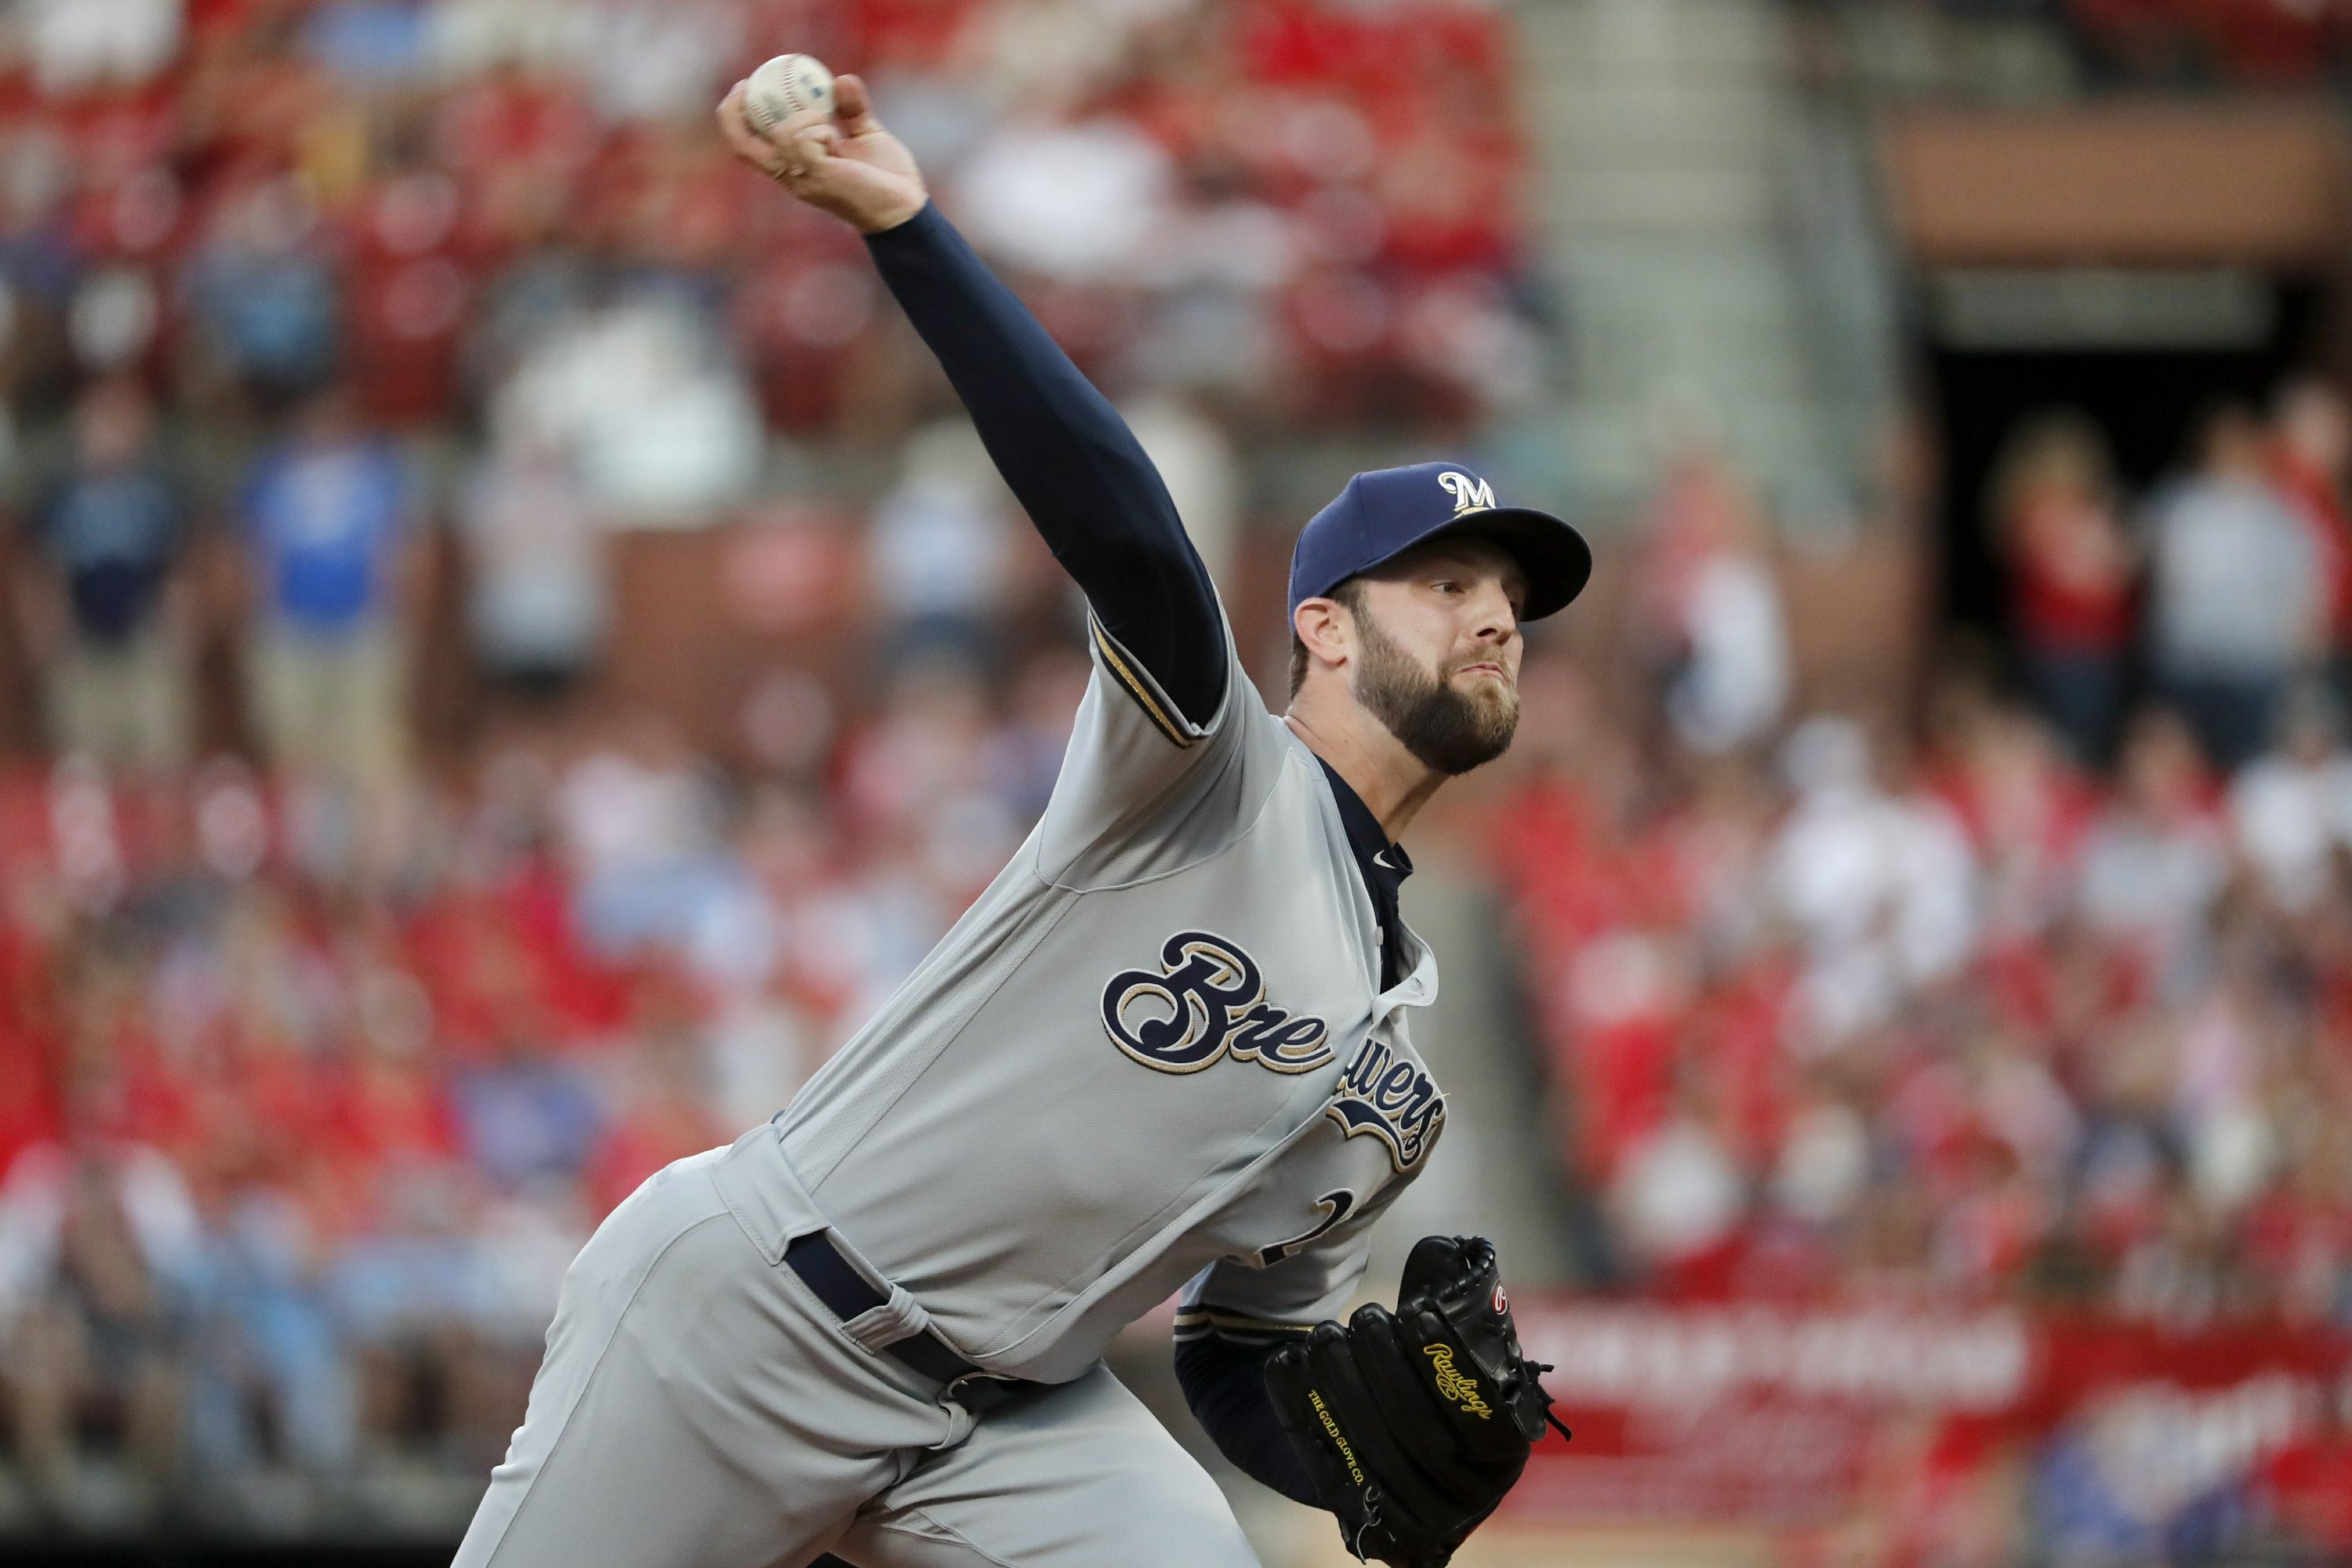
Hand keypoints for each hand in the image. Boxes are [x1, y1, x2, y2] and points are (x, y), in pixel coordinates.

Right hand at [716, 72, 927, 234]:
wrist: (906, 210)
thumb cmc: (887, 179)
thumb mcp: (867, 135)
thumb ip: (853, 110)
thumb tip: (841, 79)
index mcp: (795, 167)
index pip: (749, 145)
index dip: (736, 115)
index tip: (746, 86)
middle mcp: (791, 176)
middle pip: (741, 146)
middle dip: (733, 112)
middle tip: (746, 84)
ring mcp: (802, 179)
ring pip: (781, 134)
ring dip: (805, 117)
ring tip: (831, 126)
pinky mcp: (817, 177)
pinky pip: (801, 139)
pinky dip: (818, 128)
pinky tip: (836, 138)